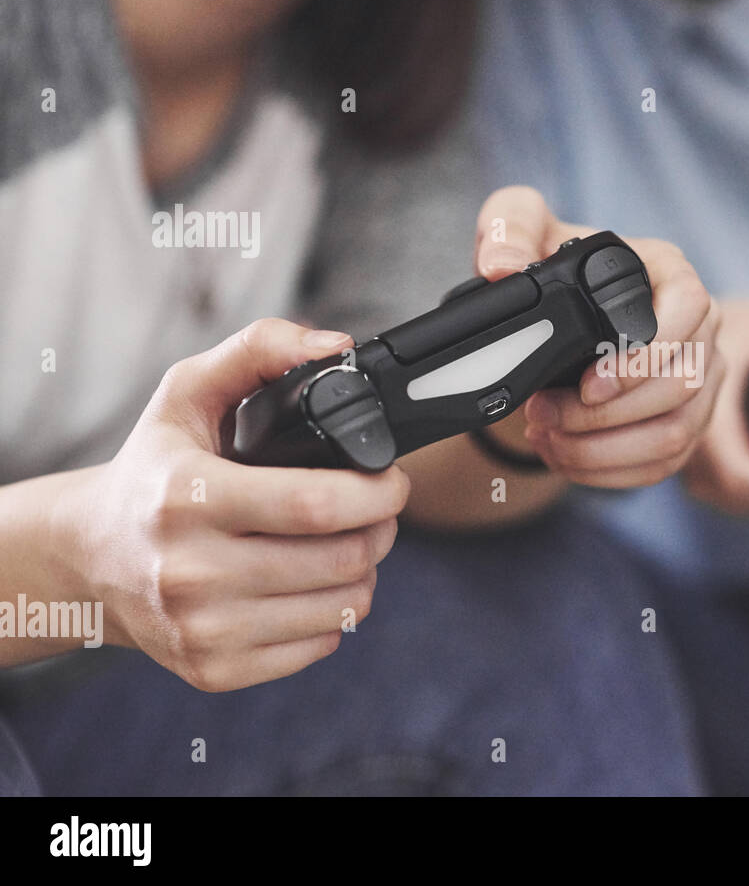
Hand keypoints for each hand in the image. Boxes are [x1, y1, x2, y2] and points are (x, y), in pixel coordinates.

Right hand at [57, 319, 409, 690]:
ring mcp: (201, 628)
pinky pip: (318, 648)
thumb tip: (337, 346)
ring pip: (341, 608)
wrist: (87, 559)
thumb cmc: (151, 469)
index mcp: (187, 497)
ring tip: (348, 545)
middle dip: (382, 530)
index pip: (317, 505)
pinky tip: (313, 587)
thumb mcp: (187, 393)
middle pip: (342, 560)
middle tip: (377, 511)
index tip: (392, 481)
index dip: (379, 493)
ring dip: (366, 572)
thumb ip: (260, 349)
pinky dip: (335, 616)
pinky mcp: (212, 670)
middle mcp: (190, 571)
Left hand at [472, 186, 724, 486]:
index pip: (691, 307)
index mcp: (669, 274)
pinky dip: (607, 471)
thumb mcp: (520, 228)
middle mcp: (698, 328)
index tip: (588, 383)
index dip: (646, 354)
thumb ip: (507, 228)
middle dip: (606, 415)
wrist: (555, 322)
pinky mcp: (684, 424)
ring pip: (675, 434)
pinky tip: (564, 456)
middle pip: (684, 384)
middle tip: (544, 413)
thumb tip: (500, 266)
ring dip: (602, 448)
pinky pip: (663, 464)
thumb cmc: (550, 268)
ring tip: (547, 437)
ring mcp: (699, 381)